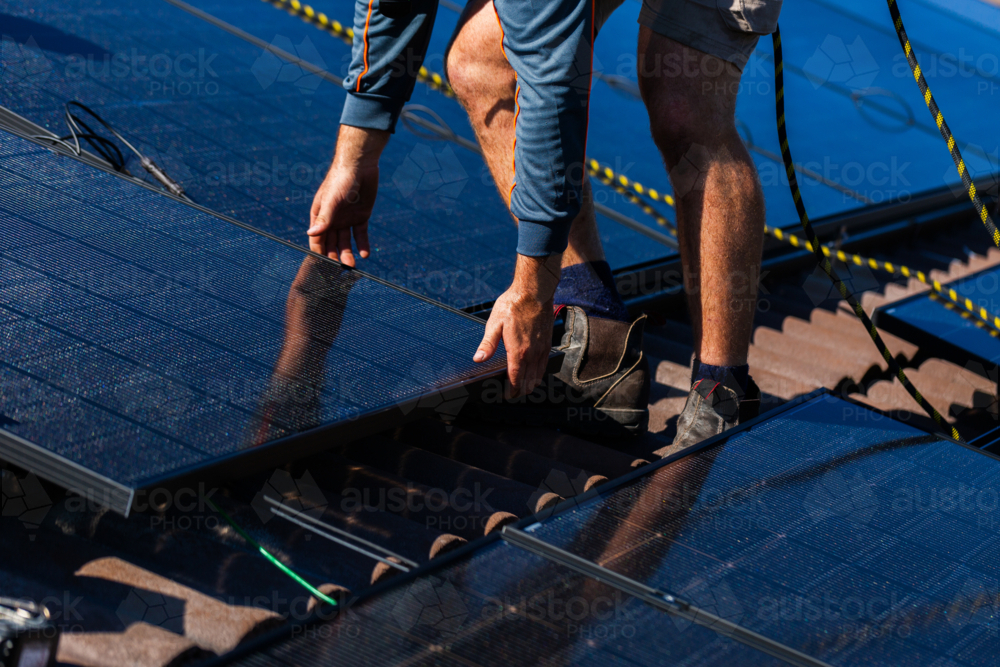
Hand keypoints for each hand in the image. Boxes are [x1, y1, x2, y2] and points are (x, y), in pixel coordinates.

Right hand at [308, 125, 389, 266]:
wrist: (360, 165)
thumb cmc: (340, 179)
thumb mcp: (332, 200)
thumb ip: (324, 219)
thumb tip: (311, 235)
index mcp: (320, 216)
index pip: (318, 240)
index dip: (319, 254)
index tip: (322, 269)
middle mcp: (332, 220)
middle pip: (332, 244)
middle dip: (334, 258)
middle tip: (339, 272)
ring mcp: (346, 219)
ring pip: (346, 242)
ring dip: (348, 254)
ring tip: (353, 267)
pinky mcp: (361, 216)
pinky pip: (361, 234)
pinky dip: (362, 244)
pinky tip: (365, 254)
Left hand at [474, 253, 561, 397]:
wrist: (535, 292)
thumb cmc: (513, 305)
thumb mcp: (495, 323)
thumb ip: (487, 344)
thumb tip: (478, 359)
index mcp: (518, 351)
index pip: (516, 380)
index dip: (511, 391)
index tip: (505, 396)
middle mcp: (533, 354)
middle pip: (528, 382)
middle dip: (520, 391)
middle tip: (510, 393)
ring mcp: (542, 349)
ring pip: (538, 376)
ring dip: (530, 385)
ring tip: (520, 387)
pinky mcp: (547, 344)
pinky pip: (544, 365)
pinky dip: (538, 374)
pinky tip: (532, 373)